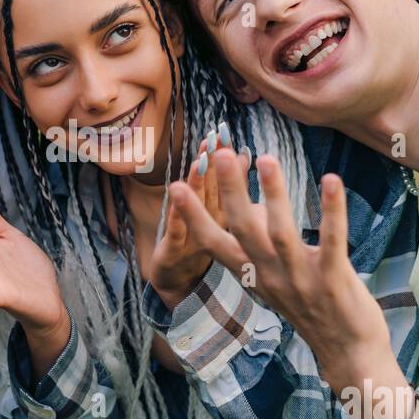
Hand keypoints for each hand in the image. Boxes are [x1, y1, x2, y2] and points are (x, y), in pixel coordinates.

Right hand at [148, 124, 250, 308]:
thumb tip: (249, 163)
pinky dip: (177, 214)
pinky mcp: (169, 251)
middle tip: (214, 138)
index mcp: (213, 212)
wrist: (173, 282)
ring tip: (199, 160)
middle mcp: (197, 217)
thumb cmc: (196, 248)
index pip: (219, 181)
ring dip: (195, 182)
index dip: (222, 159)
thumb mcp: (217, 222)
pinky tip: (177, 195)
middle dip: (208, 161)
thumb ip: (233, 195)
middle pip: (206, 187)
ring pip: (192, 206)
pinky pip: (176, 232)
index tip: (227, 135)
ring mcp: (182, 232)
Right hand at [170, 152, 391, 384]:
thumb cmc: (314, 312)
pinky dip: (331, 210)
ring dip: (272, 194)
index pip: (214, 244)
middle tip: (219, 154)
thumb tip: (248, 211)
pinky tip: (331, 180)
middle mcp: (271, 277)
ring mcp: (300, 280)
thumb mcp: (277, 282)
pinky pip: (331, 240)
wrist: (349, 355)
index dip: (194, 217)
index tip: (174, 188)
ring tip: (265, 159)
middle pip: (242, 229)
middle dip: (230, 191)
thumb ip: (261, 251)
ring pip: (280, 232)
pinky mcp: (333, 280)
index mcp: (254, 276)